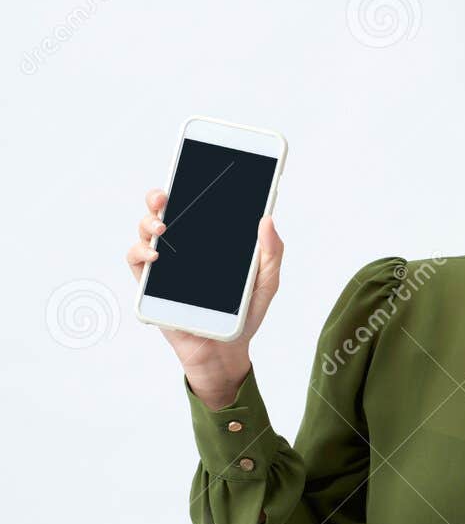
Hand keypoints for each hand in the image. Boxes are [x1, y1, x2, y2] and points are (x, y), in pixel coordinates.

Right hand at [126, 187, 284, 405]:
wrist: (226, 352)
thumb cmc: (243, 315)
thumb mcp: (265, 283)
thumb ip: (270, 253)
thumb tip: (267, 219)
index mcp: (208, 240)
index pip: (194, 206)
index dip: (188, 185)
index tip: (192, 171)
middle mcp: (183, 248)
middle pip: (164, 212)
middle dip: (158, 198)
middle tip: (166, 196)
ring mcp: (165, 266)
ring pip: (145, 233)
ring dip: (147, 223)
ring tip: (161, 227)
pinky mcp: (151, 287)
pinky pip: (136, 263)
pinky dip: (140, 253)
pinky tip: (155, 255)